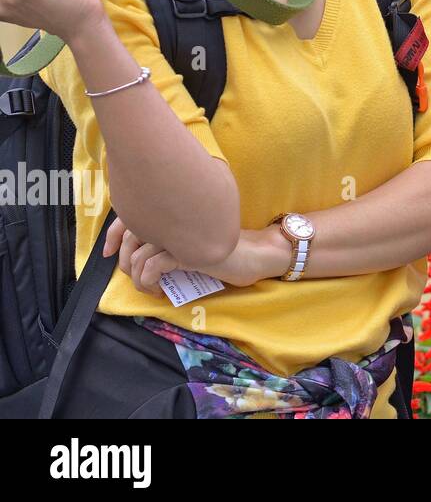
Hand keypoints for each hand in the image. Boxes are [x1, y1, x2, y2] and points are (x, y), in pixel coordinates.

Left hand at [104, 218, 286, 292]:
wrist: (252, 254)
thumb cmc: (221, 248)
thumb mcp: (189, 241)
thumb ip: (168, 233)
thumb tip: (133, 248)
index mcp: (173, 210)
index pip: (130, 215)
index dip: (113, 233)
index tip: (107, 252)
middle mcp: (173, 219)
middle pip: (129, 237)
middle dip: (123, 262)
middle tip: (135, 279)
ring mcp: (179, 235)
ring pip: (137, 257)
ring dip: (136, 279)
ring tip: (150, 288)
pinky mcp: (185, 253)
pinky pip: (151, 268)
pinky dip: (147, 283)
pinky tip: (159, 291)